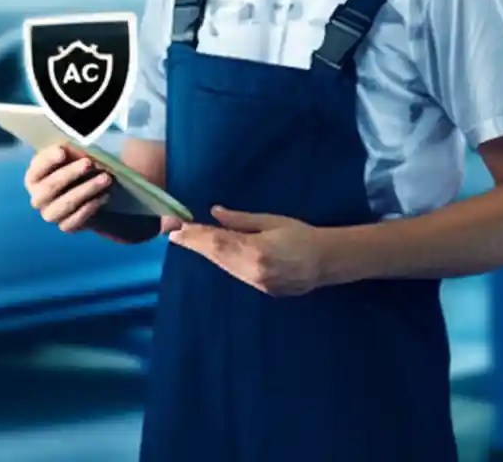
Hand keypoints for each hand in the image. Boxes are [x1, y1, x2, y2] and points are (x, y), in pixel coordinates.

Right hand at [24, 145, 112, 232]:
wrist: (89, 194)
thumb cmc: (76, 168)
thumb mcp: (71, 155)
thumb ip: (70, 149)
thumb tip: (80, 142)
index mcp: (33, 177)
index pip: (36, 169)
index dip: (48, 160)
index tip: (62, 151)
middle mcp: (37, 198)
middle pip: (49, 187)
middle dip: (70, 173)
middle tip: (89, 162)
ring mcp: (50, 214)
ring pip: (65, 204)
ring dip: (86, 190)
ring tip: (105, 178)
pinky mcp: (65, 226)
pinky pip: (76, 220)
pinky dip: (91, 207)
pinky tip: (104, 195)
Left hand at [168, 205, 326, 295]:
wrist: (328, 262)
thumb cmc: (302, 236)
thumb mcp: (272, 221)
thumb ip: (240, 220)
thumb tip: (214, 213)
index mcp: (256, 250)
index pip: (217, 242)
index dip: (195, 236)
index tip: (177, 230)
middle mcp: (252, 270)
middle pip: (216, 256)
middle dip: (195, 245)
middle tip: (175, 234)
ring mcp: (257, 283)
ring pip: (223, 267)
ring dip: (205, 254)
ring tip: (188, 242)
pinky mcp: (261, 289)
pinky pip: (235, 274)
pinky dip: (221, 263)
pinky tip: (212, 254)